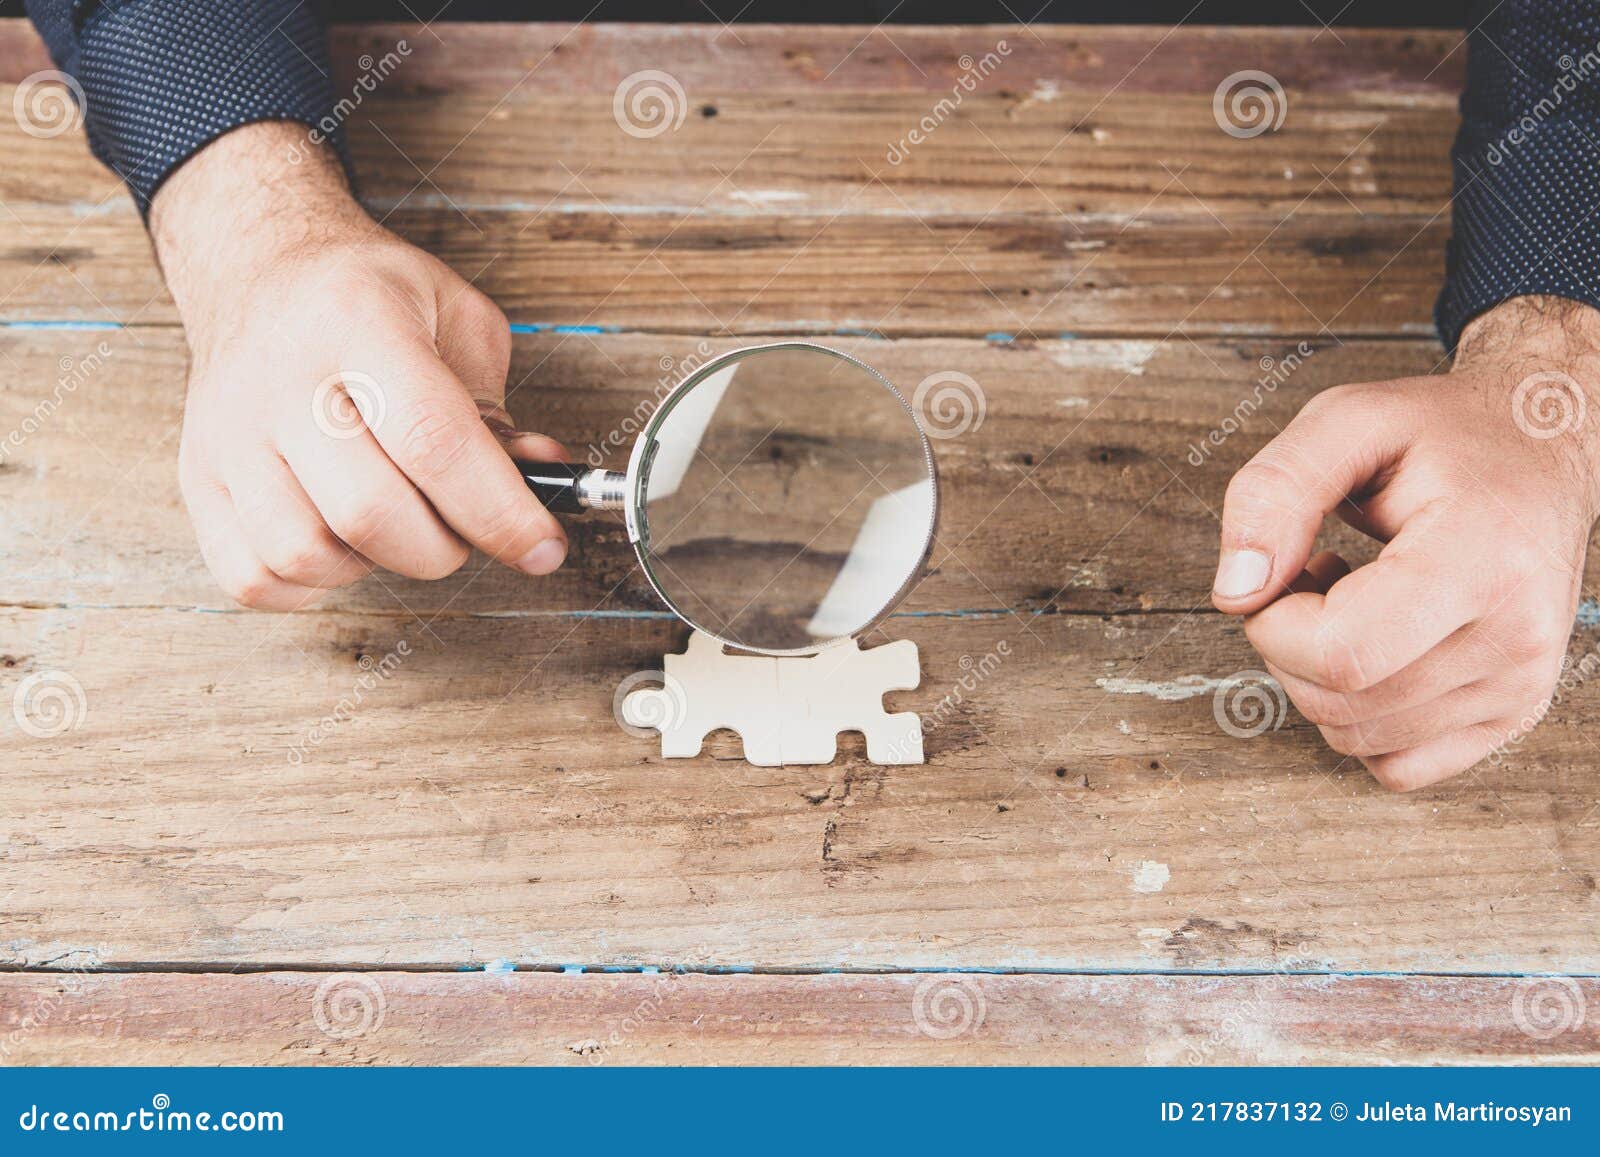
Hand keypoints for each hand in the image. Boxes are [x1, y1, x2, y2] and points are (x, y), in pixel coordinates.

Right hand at [152, 122, 567, 610]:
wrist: (260, 267)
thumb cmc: (366, 297)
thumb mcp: (456, 318)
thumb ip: (501, 405)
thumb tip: (542, 477)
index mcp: (359, 322)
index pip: (433, 440)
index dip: (499, 511)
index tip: (541, 547)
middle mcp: (282, 379)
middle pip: (370, 512)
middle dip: (444, 546)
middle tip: (462, 523)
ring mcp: (229, 434)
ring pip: (307, 554)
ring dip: (375, 564)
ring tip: (393, 520)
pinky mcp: (198, 479)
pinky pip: (254, 578)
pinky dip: (312, 583)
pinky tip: (339, 542)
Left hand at [1212, 296, 1599, 789]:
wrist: (1540, 446)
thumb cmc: (1442, 432)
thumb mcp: (1344, 421)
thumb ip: (1272, 494)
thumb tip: (1234, 593)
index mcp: (1482, 560)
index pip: (1340, 655)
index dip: (1275, 624)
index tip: (1290, 567)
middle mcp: (1515, 637)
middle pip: (1337, 702)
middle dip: (1288, 643)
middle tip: (1315, 571)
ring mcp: (1520, 686)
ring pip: (1354, 737)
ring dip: (1320, 675)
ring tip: (1352, 598)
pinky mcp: (1511, 714)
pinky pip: (1394, 765)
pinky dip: (1359, 715)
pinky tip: (1375, 647)